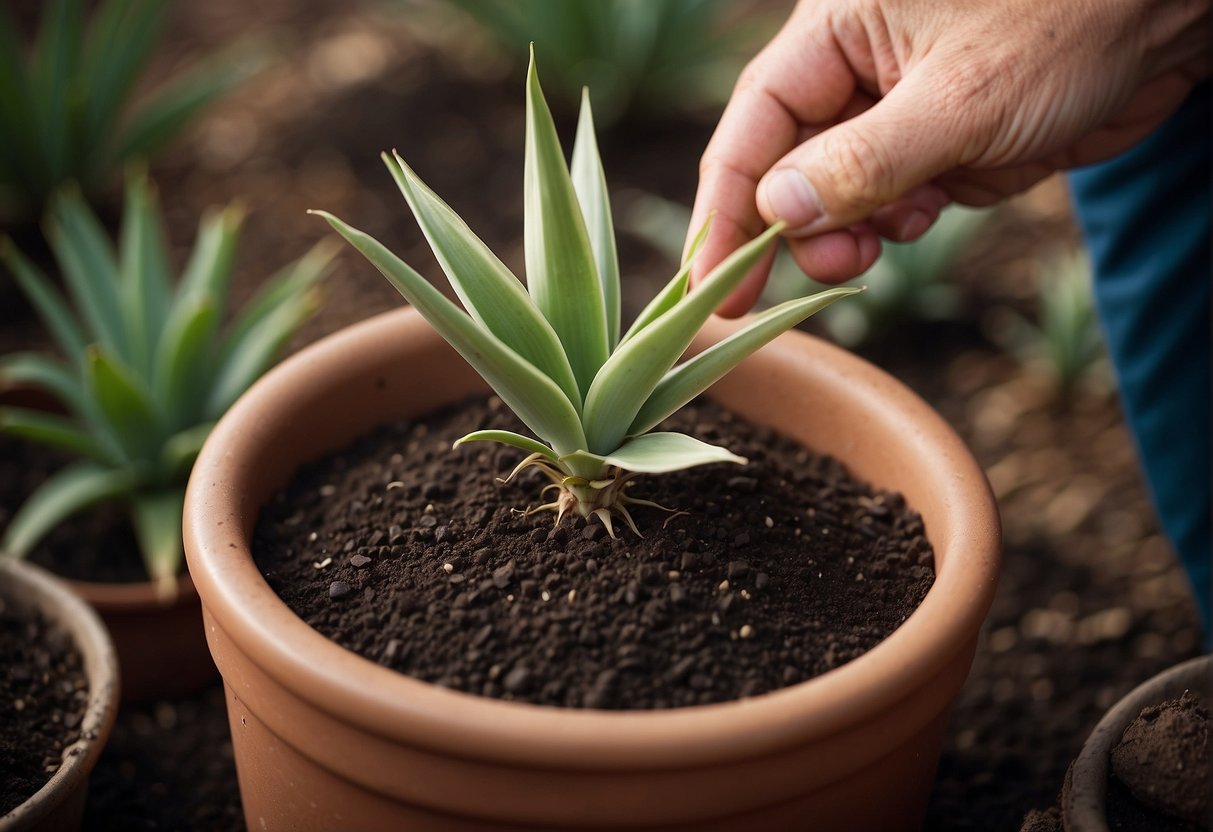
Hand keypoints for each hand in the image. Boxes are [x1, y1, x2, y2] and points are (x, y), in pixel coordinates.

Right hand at [689, 0, 1208, 315]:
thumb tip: (777, 209)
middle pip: (790, 167)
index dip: (725, 205)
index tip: (708, 283)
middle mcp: (856, 67)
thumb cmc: (1069, 23)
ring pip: (845, 193)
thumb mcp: (959, 100)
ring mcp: (898, 108)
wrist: (1170, 16)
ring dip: (865, 225)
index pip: (753, 125)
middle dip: (807, 225)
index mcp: (836, 29)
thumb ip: (861, 162)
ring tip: (905, 223)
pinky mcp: (941, 141)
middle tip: (835, 265)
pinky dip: (913, 213)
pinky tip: (945, 197)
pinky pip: (900, 198)